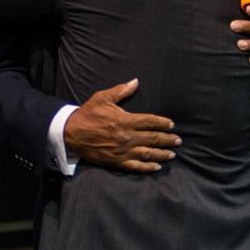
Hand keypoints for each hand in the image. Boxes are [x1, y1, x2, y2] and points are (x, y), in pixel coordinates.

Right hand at [64, 78, 180, 172]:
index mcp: (125, 120)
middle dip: (168, 139)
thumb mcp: (103, 98)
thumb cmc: (88, 113)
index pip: (150, 121)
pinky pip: (135, 166)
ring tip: (172, 154)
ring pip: (147, 153)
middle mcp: (127, 137)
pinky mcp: (116, 161)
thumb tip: (136, 81)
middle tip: (179, 140)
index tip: (171, 125)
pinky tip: (157, 167)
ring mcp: (122, 151)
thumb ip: (121, 90)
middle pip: (153, 138)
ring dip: (162, 154)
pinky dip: (147, 167)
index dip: (163, 123)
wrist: (71, 132)